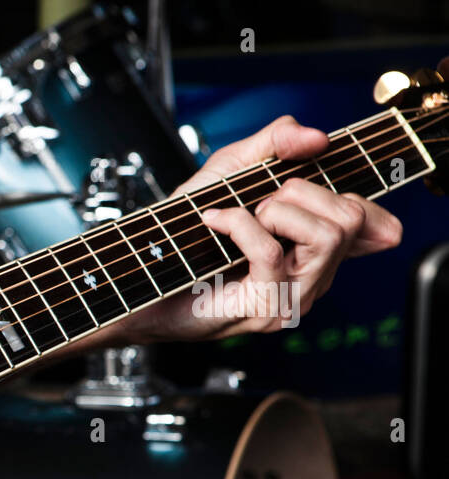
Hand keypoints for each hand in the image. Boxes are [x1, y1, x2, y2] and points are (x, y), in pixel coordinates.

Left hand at [112, 115, 402, 343]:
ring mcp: (292, 299)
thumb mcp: (231, 171)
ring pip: (325, 237)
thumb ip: (274, 143)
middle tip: (256, 202)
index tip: (306, 181)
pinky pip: (271, 252)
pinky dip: (238, 225)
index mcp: (314, 251)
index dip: (351, 192)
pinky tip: (213, 223)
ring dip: (275, 210)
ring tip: (238, 216)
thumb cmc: (182, 231)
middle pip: (350, 219)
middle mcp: (312, 278)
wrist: (140, 273)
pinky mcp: (264, 309)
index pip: (369, 222)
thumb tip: (317, 137)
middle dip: (299, 192)